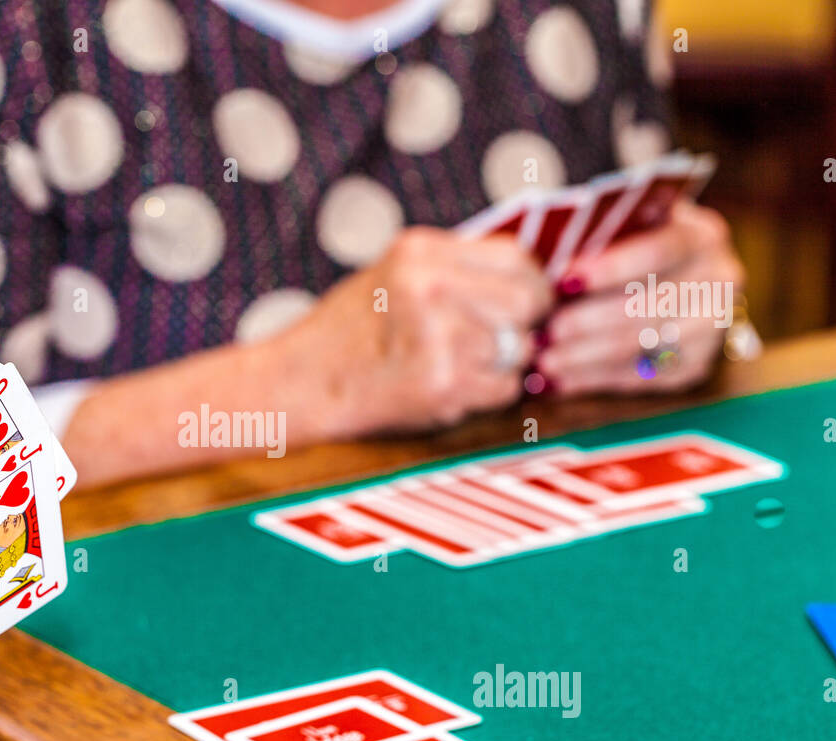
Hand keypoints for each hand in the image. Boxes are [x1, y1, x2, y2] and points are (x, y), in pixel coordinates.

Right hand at [281, 226, 552, 436]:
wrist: (300, 385)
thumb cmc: (349, 334)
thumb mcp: (396, 276)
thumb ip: (457, 272)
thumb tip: (535, 285)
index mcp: (420, 250)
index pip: (515, 256)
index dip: (529, 285)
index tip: (520, 306)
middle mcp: (431, 285)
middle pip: (527, 300)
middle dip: (524, 325)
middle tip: (496, 341)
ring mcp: (438, 335)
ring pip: (520, 348)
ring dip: (501, 365)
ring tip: (457, 365)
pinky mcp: (442, 383)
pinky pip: (504, 388)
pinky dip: (486, 395)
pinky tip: (449, 388)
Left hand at [537, 200, 743, 394]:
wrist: (673, 275)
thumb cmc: (630, 243)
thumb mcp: (624, 224)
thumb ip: (598, 235)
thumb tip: (546, 263)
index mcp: (701, 234)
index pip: (657, 252)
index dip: (610, 269)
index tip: (563, 281)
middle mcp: (719, 279)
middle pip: (646, 308)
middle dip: (586, 324)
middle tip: (542, 334)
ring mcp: (712, 327)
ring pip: (639, 347)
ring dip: (584, 358)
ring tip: (542, 362)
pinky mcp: (696, 365)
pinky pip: (639, 377)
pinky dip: (594, 380)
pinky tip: (560, 381)